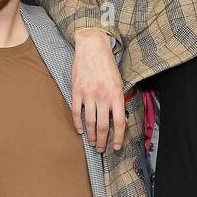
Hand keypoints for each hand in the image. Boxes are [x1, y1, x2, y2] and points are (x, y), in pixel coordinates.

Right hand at [72, 28, 126, 150]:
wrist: (92, 48)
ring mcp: (88, 94)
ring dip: (91, 135)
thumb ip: (118, 100)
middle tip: (101, 149)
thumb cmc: (107, 65)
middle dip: (103, 140)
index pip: (119, 122)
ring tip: (92, 143)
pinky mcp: (77, 91)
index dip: (118, 137)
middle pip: (104, 126)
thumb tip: (119, 118)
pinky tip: (80, 131)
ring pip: (90, 122)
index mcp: (116, 94)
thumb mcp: (119, 81)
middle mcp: (103, 96)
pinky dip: (78, 124)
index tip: (116, 147)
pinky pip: (77, 112)